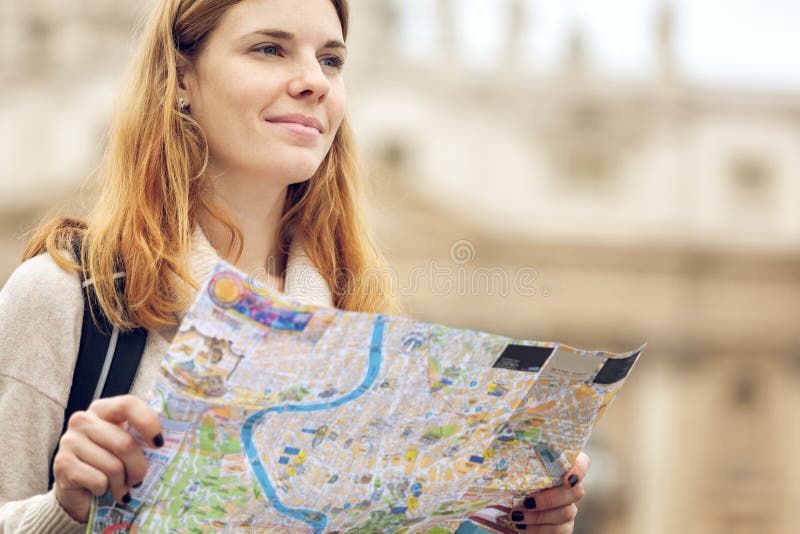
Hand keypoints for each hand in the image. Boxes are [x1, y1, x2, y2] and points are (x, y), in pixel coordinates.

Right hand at [52, 395, 162, 522]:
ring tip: (119, 487)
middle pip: (124, 442)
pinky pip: (98, 480)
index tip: (159, 443)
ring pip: (112, 465)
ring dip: (121, 483)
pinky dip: (104, 490)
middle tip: (139, 480)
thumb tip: (165, 442)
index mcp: (102, 409)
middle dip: (138, 467)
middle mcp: (82, 420)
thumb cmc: (110, 465)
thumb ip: (140, 437)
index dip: (148, 423)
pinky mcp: (61, 464)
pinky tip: (99, 490)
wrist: (79, 493)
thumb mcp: (126, 446)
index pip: (128, 404)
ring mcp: (69, 441)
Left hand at [507, 452, 589, 532]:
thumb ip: (517, 459)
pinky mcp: (564, 526)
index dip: (579, 469)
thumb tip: (504, 447)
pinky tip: (523, 526)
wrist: (512, 506)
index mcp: (561, 466)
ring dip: (539, 516)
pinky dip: (539, 530)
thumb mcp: (514, 468)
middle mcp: (570, 487)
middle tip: (526, 501)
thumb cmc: (512, 480)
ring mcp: (569, 507)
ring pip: (566, 513)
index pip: (582, 461)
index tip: (566, 478)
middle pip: (576, 491)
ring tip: (516, 516)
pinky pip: (560, 531)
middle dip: (550, 499)